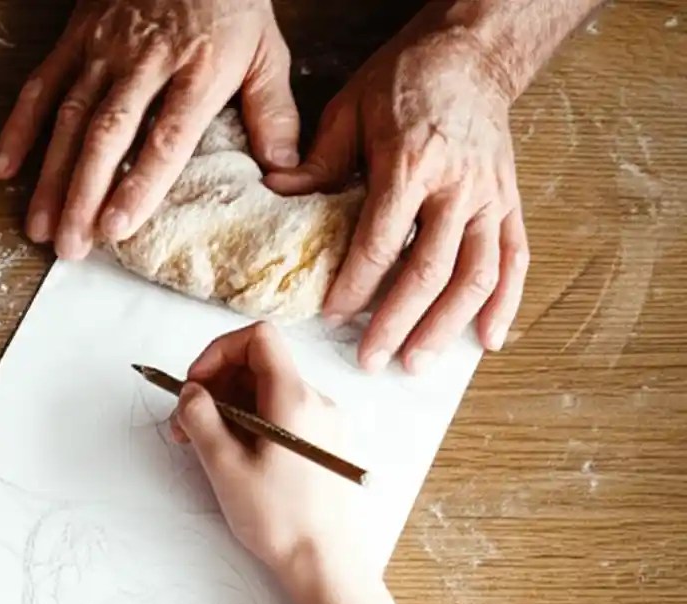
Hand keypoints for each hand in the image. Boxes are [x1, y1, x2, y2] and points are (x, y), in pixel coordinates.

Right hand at [0, 0, 298, 258]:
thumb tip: (283, 174)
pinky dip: (20, 127)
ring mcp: (104, 49)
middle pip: (108, 136)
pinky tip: (6, 168)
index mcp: (199, 70)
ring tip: (39, 227)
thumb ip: (273, 114)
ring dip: (50, 177)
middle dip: (82, 196)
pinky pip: (42, 84)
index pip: (165, 138)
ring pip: (70, 119)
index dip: (139, 185)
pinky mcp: (76, 36)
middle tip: (70, 247)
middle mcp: (146, 62)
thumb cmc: (229, 0)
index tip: (116, 227)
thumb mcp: (266, 51)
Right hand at [170, 323, 376, 581]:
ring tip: (202, 444)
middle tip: (185, 424)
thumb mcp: (225, 466)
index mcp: (294, 399)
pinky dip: (250, 422)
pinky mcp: (323, 443)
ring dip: (228, 406)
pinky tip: (231, 454)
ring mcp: (323, 422)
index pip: (258, 338)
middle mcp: (315, 402)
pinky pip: (280, 414)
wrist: (325, 564)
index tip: (195, 384)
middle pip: (258, 365)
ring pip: (266, 391)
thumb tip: (190, 392)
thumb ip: (200, 419)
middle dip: (215, 385)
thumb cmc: (279, 520)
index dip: (218, 351)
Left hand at [267, 26, 527, 371]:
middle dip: (399, 322)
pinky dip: (505, 304)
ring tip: (419, 362)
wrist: (471, 53)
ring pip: (476, 276)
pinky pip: (515, 260)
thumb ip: (317, 162)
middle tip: (373, 359)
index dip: (355, 285)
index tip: (332, 315)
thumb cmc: (406, 79)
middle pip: (429, 271)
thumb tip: (277, 195)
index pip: (379, 242)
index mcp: (410, 165)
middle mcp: (456, 187)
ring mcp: (490, 198)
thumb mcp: (349, 109)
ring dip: (448, 326)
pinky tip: (487, 339)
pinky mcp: (510, 202)